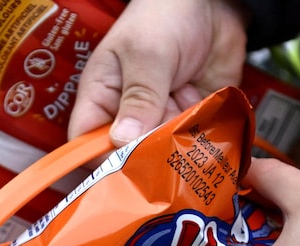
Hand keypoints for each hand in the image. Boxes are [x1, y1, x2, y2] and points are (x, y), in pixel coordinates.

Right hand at [68, 0, 249, 145]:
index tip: (119, 175)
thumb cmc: (165, 14)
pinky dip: (202, 146)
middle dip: (146, 160)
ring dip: (178, 151)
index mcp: (102, 96)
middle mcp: (130, 114)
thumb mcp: (147, 53)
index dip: (98, 162)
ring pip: (164, 155)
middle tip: (165, 156)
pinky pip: (194, 146)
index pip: (86, 142)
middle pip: (128, 156)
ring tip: (190, 137)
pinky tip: (209, 136)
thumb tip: (121, 140)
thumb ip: (139, 96)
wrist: (214, 3)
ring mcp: (162, 120)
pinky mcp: (192, 122)